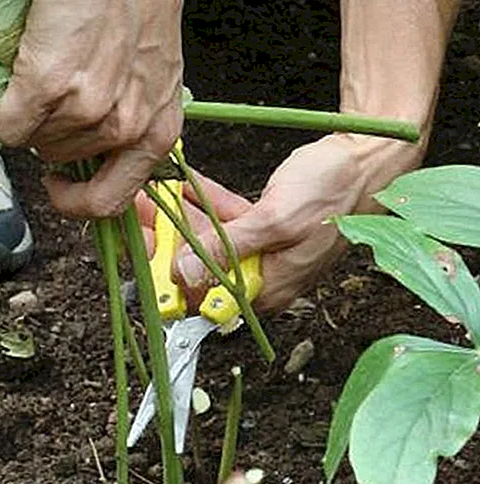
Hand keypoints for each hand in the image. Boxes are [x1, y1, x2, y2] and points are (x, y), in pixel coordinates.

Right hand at [0, 0, 183, 218]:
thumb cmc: (142, 14)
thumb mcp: (154, 88)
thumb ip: (130, 129)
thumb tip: (87, 159)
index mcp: (156, 135)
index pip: (110, 203)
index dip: (77, 203)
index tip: (62, 188)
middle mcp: (126, 129)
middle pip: (64, 164)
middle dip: (53, 139)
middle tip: (56, 104)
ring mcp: (88, 109)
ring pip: (38, 145)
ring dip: (34, 119)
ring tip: (50, 79)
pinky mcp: (51, 84)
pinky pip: (10, 127)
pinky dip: (7, 113)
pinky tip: (23, 84)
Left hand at [137, 133, 425, 313]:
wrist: (365, 158)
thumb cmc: (331, 190)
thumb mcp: (276, 220)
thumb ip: (230, 249)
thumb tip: (186, 278)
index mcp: (269, 289)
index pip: (209, 297)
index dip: (174, 276)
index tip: (148, 248)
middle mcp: (263, 279)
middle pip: (206, 267)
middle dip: (174, 239)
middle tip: (146, 211)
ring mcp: (264, 255)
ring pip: (214, 242)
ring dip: (188, 217)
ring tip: (157, 193)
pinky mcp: (265, 231)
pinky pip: (229, 223)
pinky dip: (211, 206)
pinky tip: (186, 187)